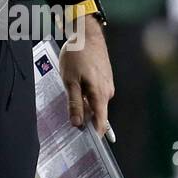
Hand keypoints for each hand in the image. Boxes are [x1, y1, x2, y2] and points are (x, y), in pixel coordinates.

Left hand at [59, 17, 113, 134]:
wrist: (87, 34)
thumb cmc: (77, 55)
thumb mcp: (70, 81)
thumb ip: (74, 103)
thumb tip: (77, 124)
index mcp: (100, 95)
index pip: (101, 122)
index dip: (95, 134)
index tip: (88, 144)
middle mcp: (108, 92)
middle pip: (97, 113)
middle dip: (85, 117)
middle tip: (70, 119)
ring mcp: (108, 84)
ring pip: (96, 102)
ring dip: (85, 103)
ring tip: (71, 93)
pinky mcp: (105, 78)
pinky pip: (96, 93)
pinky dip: (87, 93)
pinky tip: (77, 84)